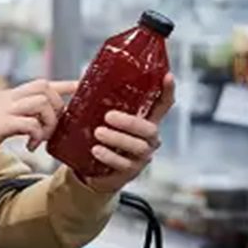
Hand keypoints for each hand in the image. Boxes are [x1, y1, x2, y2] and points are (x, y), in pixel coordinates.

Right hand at [0, 79, 79, 149]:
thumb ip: (13, 114)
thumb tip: (33, 122)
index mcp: (7, 95)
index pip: (39, 83)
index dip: (63, 84)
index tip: (80, 85)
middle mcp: (7, 98)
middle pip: (44, 88)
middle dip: (57, 106)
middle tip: (54, 125)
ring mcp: (4, 109)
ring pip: (41, 104)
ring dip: (48, 123)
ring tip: (41, 139)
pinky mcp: (2, 123)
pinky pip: (30, 124)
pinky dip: (37, 135)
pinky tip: (31, 146)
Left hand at [84, 74, 175, 193]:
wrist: (88, 170)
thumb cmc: (97, 138)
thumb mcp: (99, 118)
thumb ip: (98, 103)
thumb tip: (80, 83)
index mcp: (144, 120)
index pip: (162, 105)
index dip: (167, 91)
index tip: (168, 76)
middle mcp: (148, 138)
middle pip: (150, 129)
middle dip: (130, 122)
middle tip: (108, 116)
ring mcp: (142, 156)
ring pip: (139, 147)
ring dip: (118, 139)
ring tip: (98, 133)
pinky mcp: (131, 172)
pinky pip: (125, 164)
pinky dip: (109, 156)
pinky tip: (96, 150)